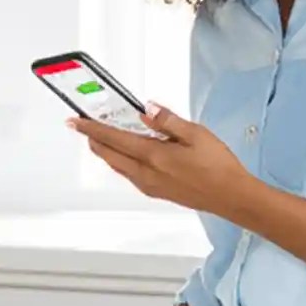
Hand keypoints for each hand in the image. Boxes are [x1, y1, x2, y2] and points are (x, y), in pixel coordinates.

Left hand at [71, 103, 251, 214]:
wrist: (230, 196)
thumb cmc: (217, 164)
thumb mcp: (195, 134)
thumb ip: (167, 121)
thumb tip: (145, 109)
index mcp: (152, 156)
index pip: (113, 138)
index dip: (91, 129)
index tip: (75, 121)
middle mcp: (145, 173)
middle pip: (109, 155)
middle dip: (94, 139)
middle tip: (85, 126)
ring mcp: (149, 185)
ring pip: (117, 166)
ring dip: (106, 151)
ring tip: (102, 138)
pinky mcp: (156, 192)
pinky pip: (129, 175)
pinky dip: (120, 161)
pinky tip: (126, 155)